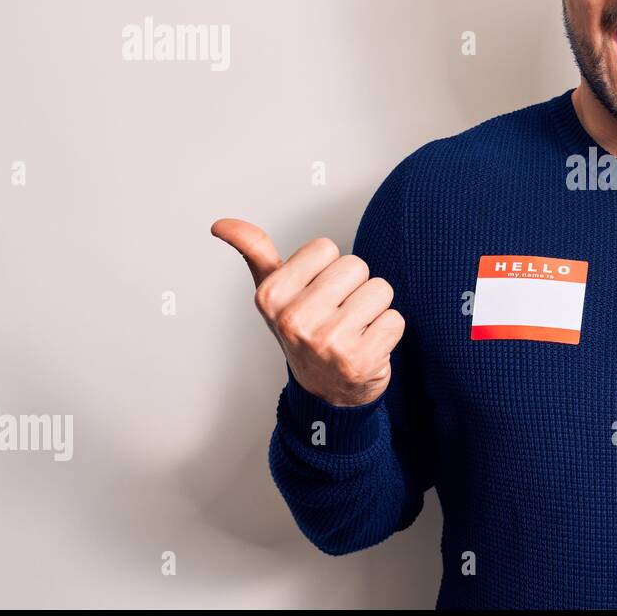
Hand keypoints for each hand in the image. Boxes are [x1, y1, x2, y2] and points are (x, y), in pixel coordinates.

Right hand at [210, 218, 404, 406]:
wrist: (326, 390)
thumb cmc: (303, 332)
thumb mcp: (274, 292)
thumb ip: (254, 252)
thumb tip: (222, 224)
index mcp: (271, 297)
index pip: (325, 247)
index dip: (327, 267)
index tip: (316, 293)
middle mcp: (295, 320)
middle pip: (355, 265)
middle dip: (353, 286)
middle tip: (337, 314)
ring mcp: (328, 343)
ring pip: (380, 290)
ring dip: (374, 309)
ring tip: (353, 329)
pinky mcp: (361, 360)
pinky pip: (395, 319)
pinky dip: (387, 331)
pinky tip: (367, 346)